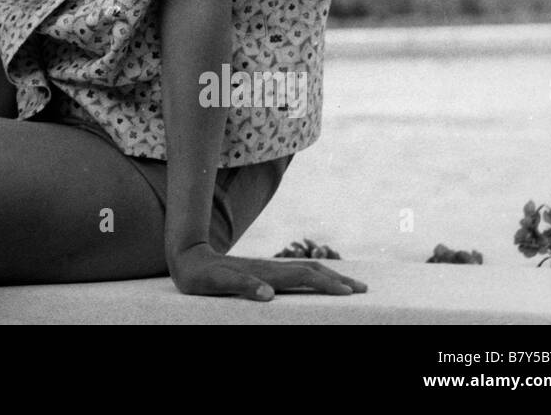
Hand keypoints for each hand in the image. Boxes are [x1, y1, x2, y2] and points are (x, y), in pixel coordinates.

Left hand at [169, 242, 366, 300]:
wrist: (187, 256)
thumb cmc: (200, 275)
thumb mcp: (216, 283)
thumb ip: (241, 286)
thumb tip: (269, 295)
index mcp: (265, 274)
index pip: (303, 278)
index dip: (327, 284)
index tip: (349, 292)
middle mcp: (270, 269)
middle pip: (311, 272)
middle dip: (338, 279)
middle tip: (364, 289)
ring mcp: (267, 269)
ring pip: (305, 271)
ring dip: (329, 276)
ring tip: (350, 284)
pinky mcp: (262, 272)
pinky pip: (295, 275)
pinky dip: (314, 277)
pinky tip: (318, 281)